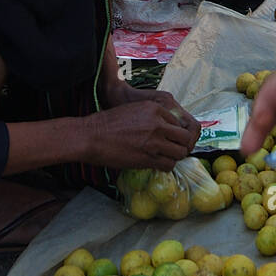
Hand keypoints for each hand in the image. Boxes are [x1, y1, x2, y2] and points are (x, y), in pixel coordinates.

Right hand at [82, 97, 199, 169]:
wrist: (91, 136)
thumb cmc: (107, 124)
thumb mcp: (133, 110)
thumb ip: (151, 117)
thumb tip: (163, 129)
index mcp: (155, 108)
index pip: (179, 123)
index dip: (176, 133)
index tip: (170, 139)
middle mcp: (158, 123)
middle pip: (185, 137)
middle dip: (180, 145)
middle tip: (172, 150)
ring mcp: (155, 141)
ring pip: (180, 152)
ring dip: (174, 157)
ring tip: (164, 158)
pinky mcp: (148, 157)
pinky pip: (169, 165)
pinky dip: (165, 167)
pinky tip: (157, 164)